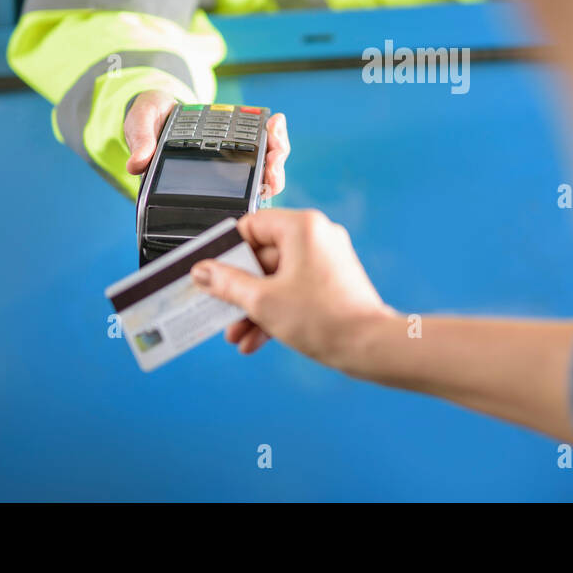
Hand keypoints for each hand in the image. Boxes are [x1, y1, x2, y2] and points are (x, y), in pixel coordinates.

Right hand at [124, 90, 290, 198]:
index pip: (229, 195)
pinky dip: (273, 133)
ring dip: (276, 150)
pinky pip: (262, 141)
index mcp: (199, 178)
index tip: (264, 180)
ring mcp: (232, 156)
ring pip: (264, 164)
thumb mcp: (140, 126)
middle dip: (271, 172)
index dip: (250, 191)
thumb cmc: (150, 121)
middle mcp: (220, 173)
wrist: (159, 101)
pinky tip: (275, 120)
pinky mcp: (239, 137)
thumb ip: (141, 142)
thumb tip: (136, 163)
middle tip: (274, 158)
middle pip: (256, 182)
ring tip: (275, 131)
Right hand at [191, 209, 396, 361]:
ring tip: (236, 333)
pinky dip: (274, 310)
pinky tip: (256, 339)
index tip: (209, 268)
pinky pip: (292, 290)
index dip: (226, 249)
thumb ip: (227, 283)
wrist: (369, 346)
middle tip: (218, 305)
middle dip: (238, 289)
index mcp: (302, 227)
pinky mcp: (330, 282)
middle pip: (262, 255)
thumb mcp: (262, 301)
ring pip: (276, 278)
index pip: (251, 226)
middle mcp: (316, 237)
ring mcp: (325, 260)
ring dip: (253, 306)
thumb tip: (204, 272)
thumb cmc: (326, 318)